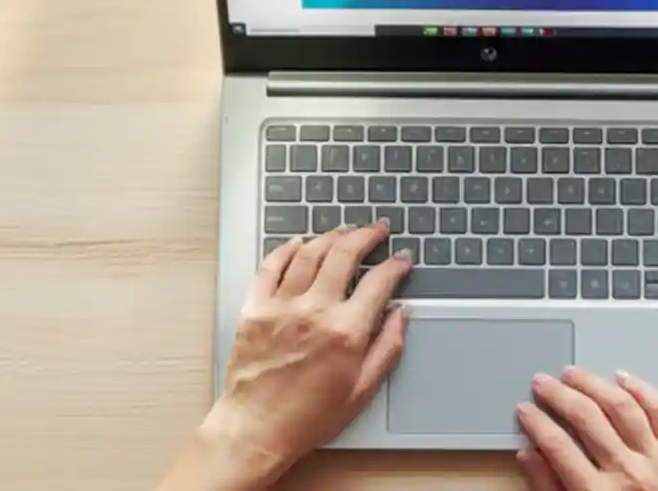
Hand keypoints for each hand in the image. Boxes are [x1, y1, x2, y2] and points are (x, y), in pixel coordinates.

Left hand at [198, 222, 411, 484]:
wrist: (257, 429)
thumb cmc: (308, 416)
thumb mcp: (362, 389)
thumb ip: (387, 346)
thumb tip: (401, 314)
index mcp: (345, 331)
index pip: (379, 282)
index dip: (396, 266)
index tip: (402, 260)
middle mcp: (314, 311)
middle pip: (344, 254)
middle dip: (366, 236)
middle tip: (377, 229)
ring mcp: (281, 306)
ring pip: (309, 253)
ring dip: (331, 236)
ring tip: (344, 230)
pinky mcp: (255, 308)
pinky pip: (270, 266)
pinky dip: (286, 249)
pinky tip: (299, 243)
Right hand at [516, 367, 657, 490]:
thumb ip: (551, 488)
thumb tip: (529, 454)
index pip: (558, 446)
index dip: (536, 422)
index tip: (525, 409)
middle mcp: (627, 473)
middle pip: (586, 418)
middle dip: (558, 395)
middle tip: (542, 382)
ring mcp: (656, 459)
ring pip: (621, 406)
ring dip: (593, 383)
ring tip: (573, 374)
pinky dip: (640, 388)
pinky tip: (621, 378)